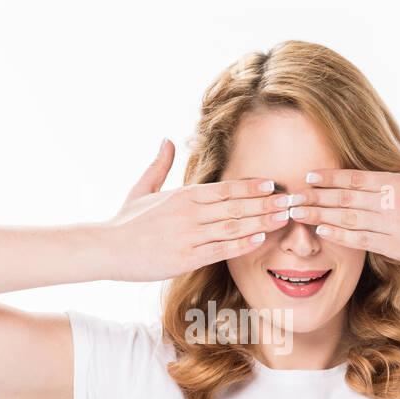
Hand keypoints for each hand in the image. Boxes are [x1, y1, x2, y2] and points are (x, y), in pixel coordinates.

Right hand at [103, 138, 300, 281]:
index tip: (273, 184)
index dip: (251, 186)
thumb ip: (159, 165)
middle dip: (267, 203)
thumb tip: (166, 140)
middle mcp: (189, 213)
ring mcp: (188, 236)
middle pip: (235, 206)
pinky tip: (260, 240)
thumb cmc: (125, 221)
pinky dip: (241, 244)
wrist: (105, 248)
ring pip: (232, 226)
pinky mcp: (184, 258)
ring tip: (286, 218)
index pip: (224, 188)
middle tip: (294, 200)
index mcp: (183, 195)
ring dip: (262, 221)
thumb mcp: (142, 188)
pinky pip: (219, 250)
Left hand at [291, 121, 399, 269]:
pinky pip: (362, 239)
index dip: (329, 176)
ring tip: (297, 214)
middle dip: (315, 196)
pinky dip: (341, 234)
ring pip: (348, 217)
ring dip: (320, 215)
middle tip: (290, 197)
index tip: (307, 176)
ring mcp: (393, 224)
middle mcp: (392, 200)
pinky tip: (322, 231)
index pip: (355, 176)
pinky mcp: (397, 246)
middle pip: (345, 196)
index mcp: (398, 181)